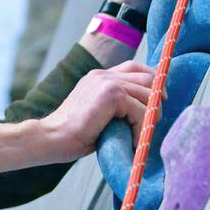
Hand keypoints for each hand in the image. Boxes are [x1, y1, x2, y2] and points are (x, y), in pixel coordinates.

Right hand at [40, 60, 165, 159]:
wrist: (51, 138)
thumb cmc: (70, 135)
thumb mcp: (95, 114)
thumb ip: (114, 108)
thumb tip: (142, 115)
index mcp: (98, 77)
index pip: (135, 67)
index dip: (151, 82)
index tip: (157, 102)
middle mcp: (103, 74)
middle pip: (148, 77)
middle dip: (157, 100)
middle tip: (153, 122)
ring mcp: (107, 82)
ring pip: (149, 94)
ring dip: (151, 117)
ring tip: (141, 136)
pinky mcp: (112, 94)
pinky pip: (142, 110)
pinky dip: (142, 129)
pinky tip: (132, 142)